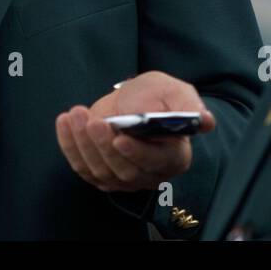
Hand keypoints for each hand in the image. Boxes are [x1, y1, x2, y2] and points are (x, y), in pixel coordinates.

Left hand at [55, 70, 215, 192]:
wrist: (131, 101)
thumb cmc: (156, 96)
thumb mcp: (174, 92)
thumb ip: (187, 105)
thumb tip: (205, 121)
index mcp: (174, 156)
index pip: (157, 162)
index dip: (138, 153)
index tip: (120, 137)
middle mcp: (149, 173)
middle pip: (126, 171)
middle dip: (104, 146)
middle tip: (92, 120)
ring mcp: (123, 178)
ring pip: (101, 171)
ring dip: (83, 144)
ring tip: (76, 114)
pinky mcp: (101, 174)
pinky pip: (82, 167)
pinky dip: (69, 146)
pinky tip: (65, 122)